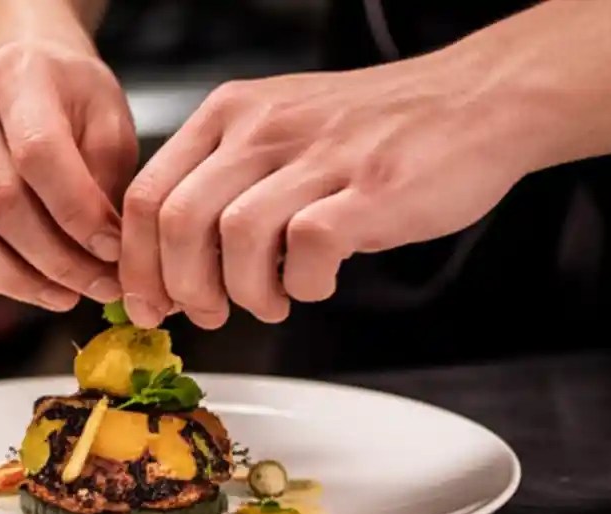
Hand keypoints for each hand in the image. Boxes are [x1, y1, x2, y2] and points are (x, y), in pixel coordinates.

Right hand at [0, 41, 138, 310]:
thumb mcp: (110, 123)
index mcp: (18, 76)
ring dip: (11, 279)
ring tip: (61, 294)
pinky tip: (11, 284)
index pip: (38, 152)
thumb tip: (101, 250)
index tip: (112, 250)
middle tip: (98, 286)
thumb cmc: (71, 104)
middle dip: (55, 260)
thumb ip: (108, 179)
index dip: (78, 212)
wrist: (24, 77)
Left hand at [119, 53, 534, 327]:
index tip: (148, 303)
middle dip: (182, 288)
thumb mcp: (278, 132)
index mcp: (230, 114)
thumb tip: (172, 264)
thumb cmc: (373, 131)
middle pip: (177, 221)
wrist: (473, 102)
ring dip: (245, 291)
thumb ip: (223, 183)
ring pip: (235, 238)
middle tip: (207, 314)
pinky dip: (305, 285)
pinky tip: (317, 283)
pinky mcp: (368, 190)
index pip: (145, 194)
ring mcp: (317, 156)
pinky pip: (308, 250)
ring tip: (272, 300)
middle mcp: (263, 127)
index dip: (137, 263)